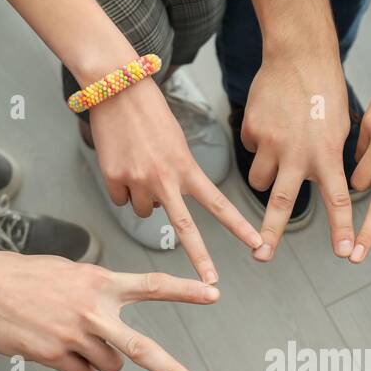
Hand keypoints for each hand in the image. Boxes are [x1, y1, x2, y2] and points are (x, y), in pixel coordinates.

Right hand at [0, 251, 216, 370]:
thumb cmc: (17, 275)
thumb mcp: (65, 272)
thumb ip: (94, 290)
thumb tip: (111, 310)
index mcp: (99, 282)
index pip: (151, 285)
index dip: (184, 290)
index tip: (213, 293)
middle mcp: (92, 309)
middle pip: (142, 349)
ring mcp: (72, 335)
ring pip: (108, 367)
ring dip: (100, 361)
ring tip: (70, 338)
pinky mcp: (52, 356)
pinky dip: (74, 368)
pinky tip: (52, 349)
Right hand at [89, 78, 262, 282]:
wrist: (116, 88)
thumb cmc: (150, 112)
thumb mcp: (177, 142)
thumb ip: (179, 174)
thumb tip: (165, 206)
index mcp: (186, 167)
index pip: (218, 203)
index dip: (239, 226)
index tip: (256, 244)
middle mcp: (165, 178)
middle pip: (184, 228)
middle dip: (200, 257)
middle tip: (212, 282)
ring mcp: (138, 181)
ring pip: (144, 211)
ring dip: (145, 198)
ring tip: (140, 167)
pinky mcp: (114, 179)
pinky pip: (121, 199)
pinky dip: (122, 188)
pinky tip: (122, 164)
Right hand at [241, 48, 353, 259]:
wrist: (299, 54)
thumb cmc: (326, 90)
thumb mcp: (341, 129)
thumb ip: (330, 160)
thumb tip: (323, 185)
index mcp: (328, 155)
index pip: (338, 201)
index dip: (342, 229)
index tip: (345, 253)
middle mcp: (298, 154)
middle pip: (281, 204)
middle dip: (270, 234)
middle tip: (262, 256)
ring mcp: (271, 144)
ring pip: (259, 181)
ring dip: (265, 178)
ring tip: (278, 155)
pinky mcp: (252, 130)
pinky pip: (251, 150)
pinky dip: (259, 144)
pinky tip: (272, 122)